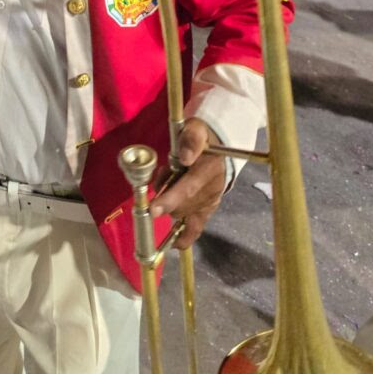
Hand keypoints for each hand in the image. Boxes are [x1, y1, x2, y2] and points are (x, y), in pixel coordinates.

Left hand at [150, 119, 225, 249]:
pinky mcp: (208, 209)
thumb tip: (185, 157)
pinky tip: (175, 244)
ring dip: (169, 204)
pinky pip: (197, 228)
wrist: (219, 148)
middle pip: (181, 203)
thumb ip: (190, 139)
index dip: (169, 199)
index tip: (153, 208)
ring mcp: (211, 201)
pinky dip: (185, 237)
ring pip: (183, 213)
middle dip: (164, 196)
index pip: (187, 187)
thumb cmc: (202, 138)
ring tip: (171, 183)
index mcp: (208, 168)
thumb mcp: (195, 129)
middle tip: (163, 177)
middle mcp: (212, 189)